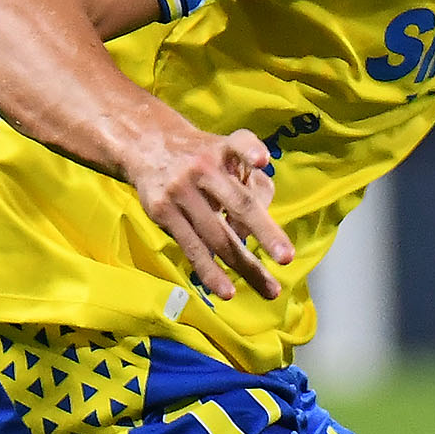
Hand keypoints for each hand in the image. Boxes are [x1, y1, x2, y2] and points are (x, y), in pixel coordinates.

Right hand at [126, 122, 294, 300]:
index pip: (240, 143)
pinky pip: (192, 246)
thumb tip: (251, 232)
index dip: (250, 151)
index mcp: (224, 150)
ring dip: (243, 264)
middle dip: (265, 232)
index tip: (262, 161)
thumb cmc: (203, 158)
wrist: (148, 145)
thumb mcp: (226, 156)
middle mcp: (204, 168)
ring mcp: (181, 191)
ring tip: (268, 290)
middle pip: (239, 203)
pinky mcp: (163, 211)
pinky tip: (225, 290)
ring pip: (217, 234)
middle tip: (286, 258)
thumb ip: (250, 186)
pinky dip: (210, 270)